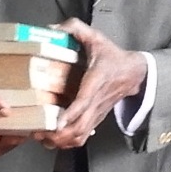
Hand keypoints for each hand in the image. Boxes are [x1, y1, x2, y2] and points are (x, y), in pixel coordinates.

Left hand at [36, 18, 149, 149]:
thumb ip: (74, 28)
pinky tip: (53, 140)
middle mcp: (96, 101)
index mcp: (96, 81)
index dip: (71, 114)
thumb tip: (50, 29)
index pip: (84, 101)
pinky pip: (82, 137)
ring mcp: (97, 113)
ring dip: (61, 141)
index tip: (57, 122)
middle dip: (58, 134)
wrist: (133, 73)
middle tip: (37, 132)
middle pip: (80, 126)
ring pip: (80, 135)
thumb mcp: (95, 37)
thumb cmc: (111, 55)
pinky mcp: (96, 119)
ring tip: (41, 138)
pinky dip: (68, 142)